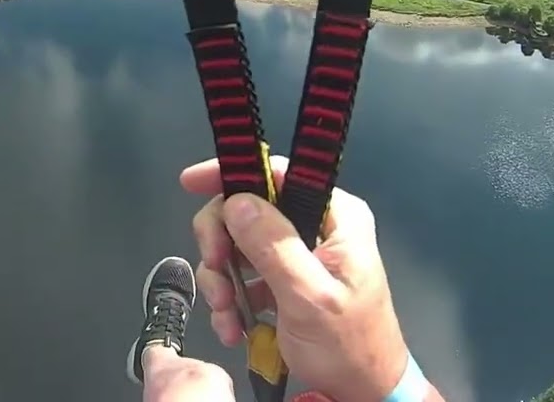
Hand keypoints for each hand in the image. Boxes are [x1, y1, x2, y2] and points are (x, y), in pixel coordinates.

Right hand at [184, 156, 410, 401]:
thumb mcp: (310, 297)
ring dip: (221, 280)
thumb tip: (236, 202)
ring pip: (235, 244)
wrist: (362, 395)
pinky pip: (239, 276)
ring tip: (226, 316)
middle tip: (215, 272)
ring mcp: (295, 254)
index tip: (190, 183)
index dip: (232, 174)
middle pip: (245, 210)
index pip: (278, 173)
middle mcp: (315, 226)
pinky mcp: (280, 282)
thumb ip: (274, 247)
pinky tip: (233, 327)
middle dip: (221, 244)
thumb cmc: (349, 347)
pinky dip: (229, 300)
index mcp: (335, 217)